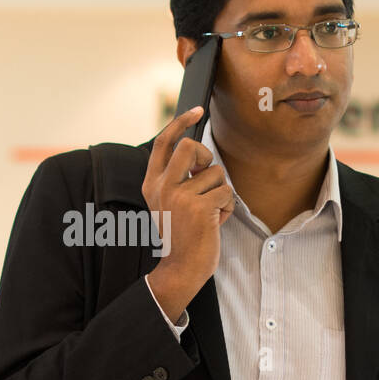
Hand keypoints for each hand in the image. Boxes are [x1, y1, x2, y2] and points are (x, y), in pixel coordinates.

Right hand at [141, 106, 234, 318]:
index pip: (164, 143)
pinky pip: (226, 193)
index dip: (180, 122)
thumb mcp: (170, 203)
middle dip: (205, 157)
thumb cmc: (181, 235)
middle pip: (189, 147)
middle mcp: (162, 187)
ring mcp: (180, 197)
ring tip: (209, 213)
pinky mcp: (199, 208)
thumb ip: (178, 178)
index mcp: (152, 184)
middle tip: (205, 175)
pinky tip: (215, 222)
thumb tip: (198, 150)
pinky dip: (226, 208)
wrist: (181, 268)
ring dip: (220, 193)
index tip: (196, 110)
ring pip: (215, 174)